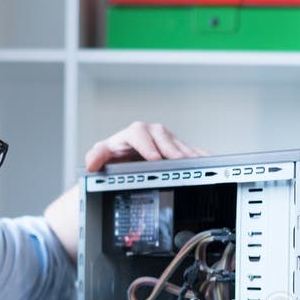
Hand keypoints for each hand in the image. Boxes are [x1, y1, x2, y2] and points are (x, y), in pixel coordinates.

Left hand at [84, 121, 206, 172]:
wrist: (129, 159)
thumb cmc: (117, 155)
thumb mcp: (104, 155)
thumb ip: (97, 156)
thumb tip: (91, 163)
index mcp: (134, 133)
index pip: (140, 133)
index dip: (147, 145)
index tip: (153, 158)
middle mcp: (152, 134)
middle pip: (164, 138)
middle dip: (172, 149)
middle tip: (179, 162)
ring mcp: (168, 141)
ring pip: (179, 144)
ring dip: (187, 154)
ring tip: (193, 165)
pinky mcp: (180, 148)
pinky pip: (192, 150)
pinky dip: (200, 156)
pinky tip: (207, 162)